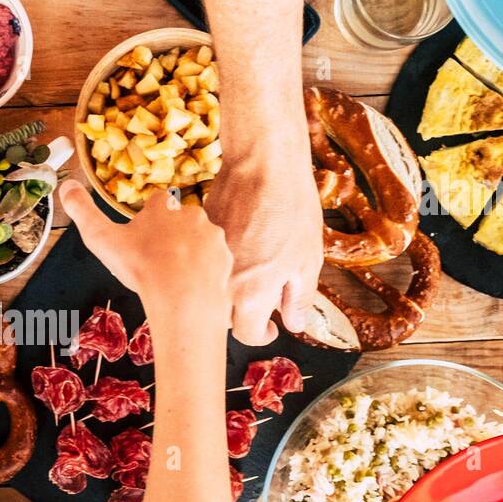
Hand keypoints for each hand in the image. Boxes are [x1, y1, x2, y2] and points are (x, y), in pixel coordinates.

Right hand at [59, 181, 231, 324]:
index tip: (142, 237)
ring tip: (173, 279)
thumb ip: (82, 212)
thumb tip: (65, 187)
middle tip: (156, 261)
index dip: (149, 217)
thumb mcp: (102, 239)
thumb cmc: (141, 266)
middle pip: (180, 221)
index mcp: (164, 207)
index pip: (158, 202)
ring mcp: (213, 238)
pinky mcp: (225, 261)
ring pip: (199, 241)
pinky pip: (213, 263)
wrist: (183, 298)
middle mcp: (193, 215)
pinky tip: (190, 288)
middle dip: (171, 236)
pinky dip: (203, 273)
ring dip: (189, 254)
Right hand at [204, 148, 323, 345]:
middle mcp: (222, 286)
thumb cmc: (291, 210)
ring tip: (248, 269)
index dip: (261, 334)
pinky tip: (235, 244)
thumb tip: (294, 324)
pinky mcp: (195, 241)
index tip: (271, 327)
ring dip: (225, 291)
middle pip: (223, 319)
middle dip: (241, 314)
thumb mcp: (308, 259)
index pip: (247, 335)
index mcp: (252, 297)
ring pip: (208, 292)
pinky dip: (213, 263)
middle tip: (261, 297)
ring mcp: (204, 263)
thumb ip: (298, 298)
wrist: (262, 166)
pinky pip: (200, 263)